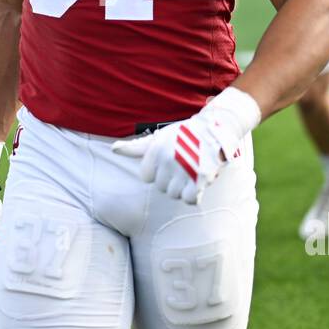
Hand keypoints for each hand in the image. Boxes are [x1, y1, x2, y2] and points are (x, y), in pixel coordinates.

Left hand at [111, 87, 260, 204]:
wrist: (215, 129)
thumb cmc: (183, 136)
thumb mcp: (158, 138)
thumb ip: (136, 148)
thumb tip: (113, 149)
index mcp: (155, 150)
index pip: (146, 177)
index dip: (157, 171)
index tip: (168, 161)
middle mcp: (168, 160)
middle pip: (161, 187)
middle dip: (171, 180)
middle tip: (183, 165)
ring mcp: (185, 169)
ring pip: (174, 195)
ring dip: (183, 188)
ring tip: (190, 171)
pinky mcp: (201, 178)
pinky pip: (190, 200)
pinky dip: (194, 195)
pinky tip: (197, 182)